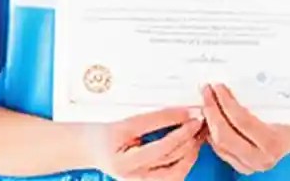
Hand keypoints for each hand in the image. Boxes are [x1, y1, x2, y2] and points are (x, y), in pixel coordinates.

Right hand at [82, 107, 203, 180]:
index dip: (173, 124)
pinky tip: (189, 150)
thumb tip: (176, 115)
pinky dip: (185, 162)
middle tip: (197, 122)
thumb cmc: (102, 137)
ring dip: (190, 151)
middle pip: (167, 156)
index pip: (155, 140)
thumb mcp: (121, 125)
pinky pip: (173, 176)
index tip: (186, 114)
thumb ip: (148, 122)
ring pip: (175, 170)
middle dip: (187, 137)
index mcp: (123, 159)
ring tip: (196, 136)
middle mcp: (132, 173)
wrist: (91, 151)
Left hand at [200, 84, 289, 174]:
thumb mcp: (280, 106)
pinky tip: (211, 119)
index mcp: (273, 142)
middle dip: (212, 111)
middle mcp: (261, 158)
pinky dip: (211, 133)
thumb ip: (258, 97)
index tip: (218, 87)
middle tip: (207, 93)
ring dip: (209, 121)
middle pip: (224, 135)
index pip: (242, 121)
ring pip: (218, 144)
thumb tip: (234, 81)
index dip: (225, 102)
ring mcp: (250, 165)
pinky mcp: (242, 167)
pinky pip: (219, 151)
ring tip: (207, 103)